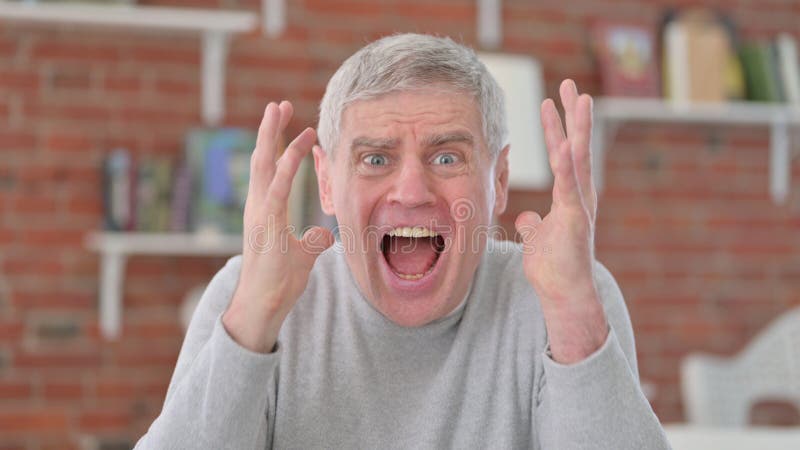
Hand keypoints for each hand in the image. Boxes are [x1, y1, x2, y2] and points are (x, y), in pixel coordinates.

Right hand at [223, 101, 333, 352]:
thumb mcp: (303, 254)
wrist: (262, 305)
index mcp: (264, 210)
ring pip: (264, 167)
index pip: (269, 168)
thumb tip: (324, 232)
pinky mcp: (266, 227)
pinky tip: (292, 149)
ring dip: (273, 137)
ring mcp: (259, 215)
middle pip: (262, 159)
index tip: (287, 121)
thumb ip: (311, 239)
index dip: (278, 144)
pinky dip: (284, 168)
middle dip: (270, 130)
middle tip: (278, 103)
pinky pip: (276, 192)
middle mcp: (257, 207)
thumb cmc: (280, 280)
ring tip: (280, 111)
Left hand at [514, 80, 607, 363]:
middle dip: (573, 114)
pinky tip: (563, 143)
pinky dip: (566, 165)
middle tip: (570, 84)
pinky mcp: (575, 219)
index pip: (564, 153)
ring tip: (577, 97)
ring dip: (577, 127)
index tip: (552, 101)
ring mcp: (580, 205)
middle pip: (577, 146)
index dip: (558, 127)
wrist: (564, 294)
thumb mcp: (537, 239)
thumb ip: (533, 224)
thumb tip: (526, 217)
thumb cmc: (553, 269)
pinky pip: (569, 187)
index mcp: (571, 196)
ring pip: (579, 157)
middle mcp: (580, 195)